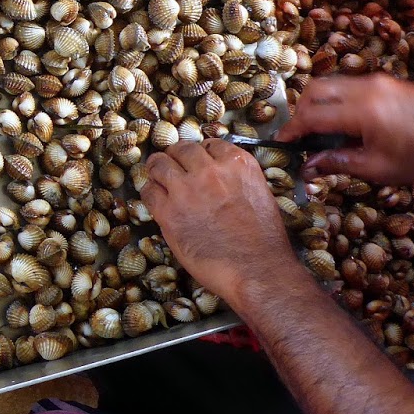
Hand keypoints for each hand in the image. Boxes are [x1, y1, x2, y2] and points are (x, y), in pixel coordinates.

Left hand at [142, 139, 302, 307]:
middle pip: (182, 149)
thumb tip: (216, 175)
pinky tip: (155, 199)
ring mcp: (185, 189)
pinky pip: (149, 191)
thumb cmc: (264, 240)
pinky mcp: (168, 212)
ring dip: (158, 169)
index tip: (196, 161)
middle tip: (174, 166)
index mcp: (237, 163)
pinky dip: (150, 192)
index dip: (201, 153)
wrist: (257, 270)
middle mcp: (209, 170)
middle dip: (177, 156)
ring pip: (159, 164)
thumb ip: (236, 178)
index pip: (210, 144)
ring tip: (157, 176)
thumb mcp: (259, 194)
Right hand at [283, 75, 413, 183]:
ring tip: (323, 132)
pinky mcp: (384, 81)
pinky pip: (348, 85)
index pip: (311, 116)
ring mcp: (376, 81)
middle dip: (300, 112)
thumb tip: (309, 165)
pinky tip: (345, 124)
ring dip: (318, 105)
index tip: (282, 144)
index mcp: (362, 112)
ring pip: (329, 84)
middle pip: (314, 90)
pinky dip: (336, 101)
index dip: (292, 131)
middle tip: (301, 137)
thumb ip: (340, 163)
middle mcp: (365, 89)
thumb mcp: (381, 168)